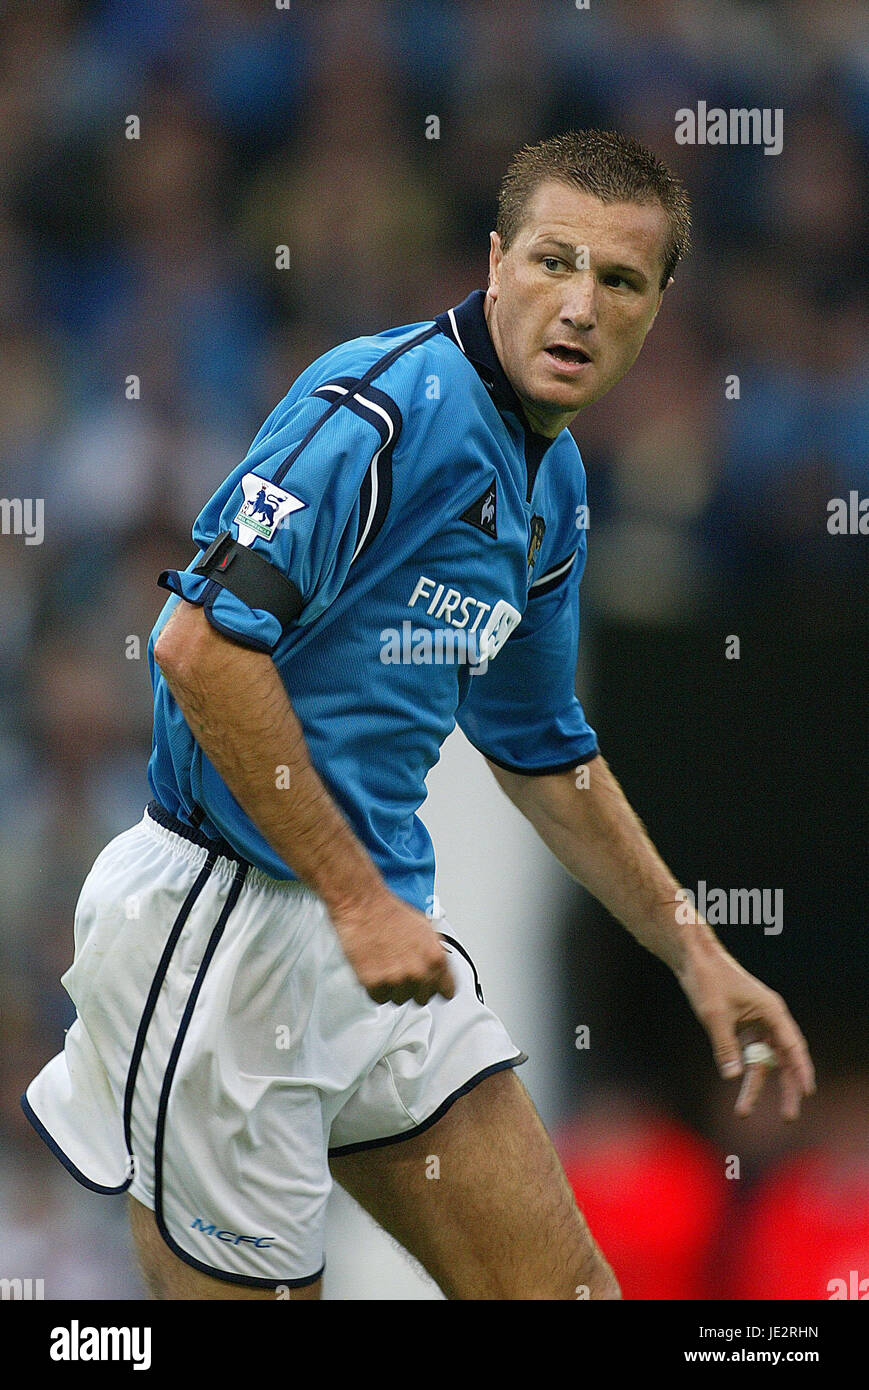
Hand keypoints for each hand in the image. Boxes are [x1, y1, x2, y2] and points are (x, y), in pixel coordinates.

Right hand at [330, 891, 455, 1005]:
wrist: (364, 906)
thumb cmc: (391, 912)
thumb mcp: (426, 930)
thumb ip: (435, 954)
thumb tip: (438, 969)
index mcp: (436, 958)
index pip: (447, 992)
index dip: (437, 988)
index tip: (432, 987)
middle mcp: (419, 971)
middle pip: (422, 999)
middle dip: (413, 988)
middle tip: (402, 971)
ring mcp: (397, 979)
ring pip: (399, 1000)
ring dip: (393, 988)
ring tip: (386, 966)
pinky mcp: (374, 983)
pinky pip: (379, 998)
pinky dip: (375, 988)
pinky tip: (375, 969)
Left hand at [676, 935, 815, 1119]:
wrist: (693, 957)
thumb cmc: (707, 979)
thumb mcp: (714, 1015)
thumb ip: (725, 1046)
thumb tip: (733, 1076)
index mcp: (771, 1011)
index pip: (793, 1047)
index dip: (801, 1071)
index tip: (807, 1092)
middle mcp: (769, 1018)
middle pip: (783, 1059)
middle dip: (786, 1088)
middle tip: (789, 1116)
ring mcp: (756, 1021)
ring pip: (762, 1060)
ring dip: (755, 1084)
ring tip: (742, 1111)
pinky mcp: (741, 1024)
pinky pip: (749, 1053)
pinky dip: (744, 1070)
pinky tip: (739, 1086)